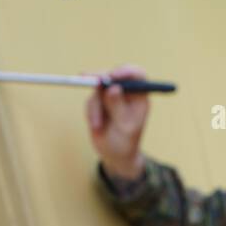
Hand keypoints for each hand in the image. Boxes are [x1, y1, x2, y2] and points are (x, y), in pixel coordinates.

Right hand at [85, 64, 149, 180]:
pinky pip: (90, 100)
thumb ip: (118, 107)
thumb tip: (113, 88)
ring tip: (97, 126)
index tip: (111, 76)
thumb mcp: (124, 127)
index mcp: (140, 96)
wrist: (114, 155)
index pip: (136, 75)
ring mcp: (112, 96)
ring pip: (98, 89)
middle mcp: (127, 92)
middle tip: (86, 79)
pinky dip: (91, 113)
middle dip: (99, 78)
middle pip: (113, 75)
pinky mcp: (99, 102)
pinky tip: (96, 126)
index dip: (124, 71)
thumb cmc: (126, 143)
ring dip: (95, 108)